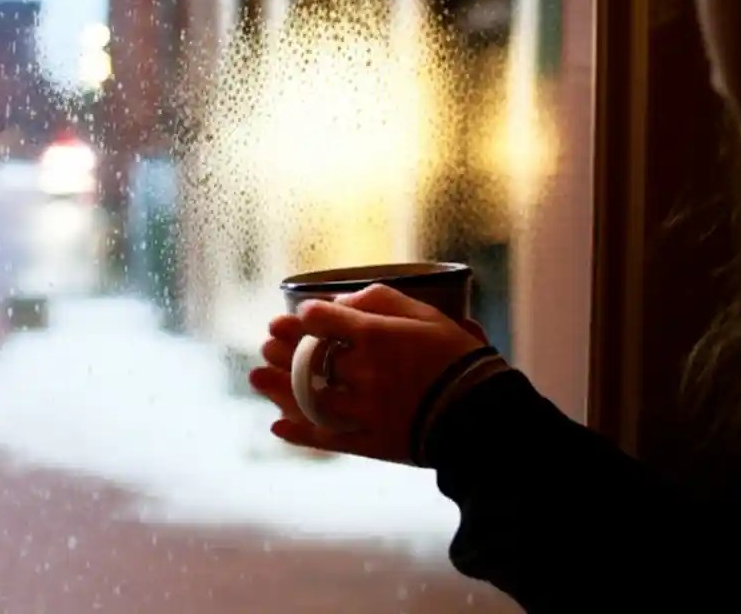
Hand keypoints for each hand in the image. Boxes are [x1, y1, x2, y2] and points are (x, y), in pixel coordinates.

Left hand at [251, 284, 488, 463]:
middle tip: (267, 343)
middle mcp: (363, 371)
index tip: (294, 318)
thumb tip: (345, 299)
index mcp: (376, 336)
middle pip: (307, 357)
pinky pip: (325, 438)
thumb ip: (383, 300)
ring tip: (256, 375)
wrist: (483, 416)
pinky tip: (276, 425)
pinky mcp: (369, 441)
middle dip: (283, 348)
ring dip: (277, 385)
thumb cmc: (459, 358)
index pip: (321, 319)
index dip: (302, 317)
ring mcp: (363, 409)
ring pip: (307, 395)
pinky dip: (299, 433)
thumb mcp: (428, 315)